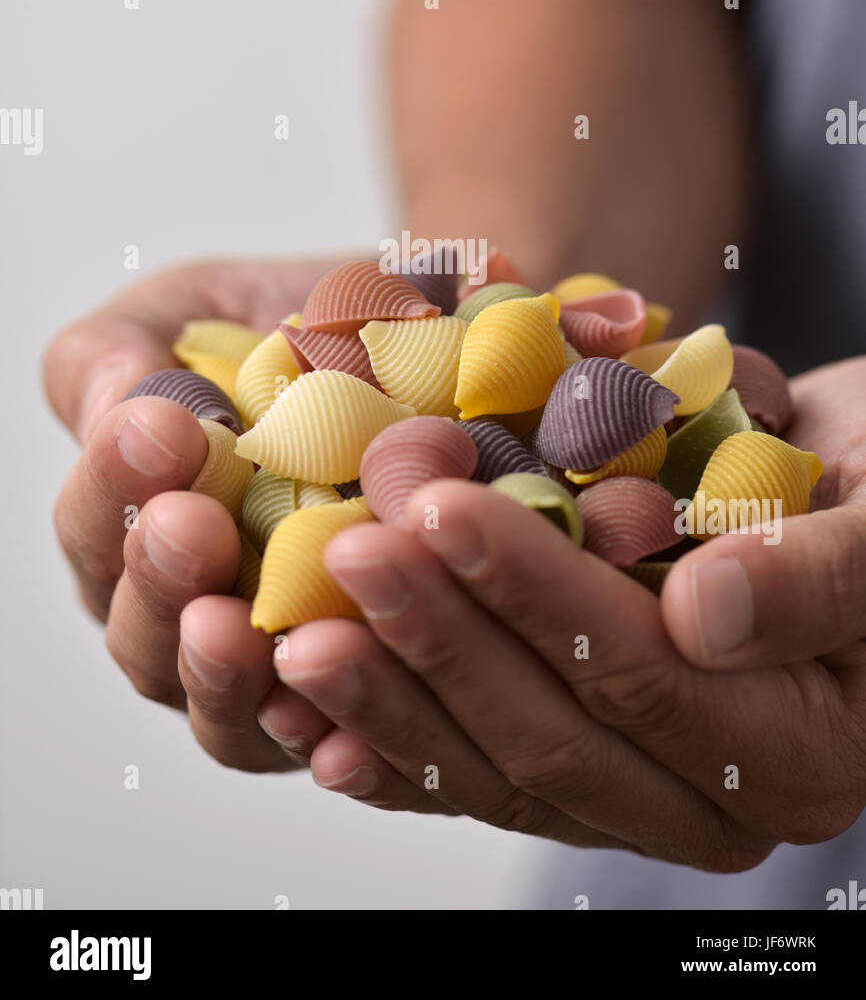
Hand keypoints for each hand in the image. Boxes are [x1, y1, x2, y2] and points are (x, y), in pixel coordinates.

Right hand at [44, 257, 343, 772]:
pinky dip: (326, 735)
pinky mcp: (354, 707)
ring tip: (235, 631)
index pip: (94, 522)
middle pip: (141, 632)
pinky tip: (332, 714)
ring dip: (218, 672)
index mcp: (134, 520)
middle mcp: (191, 610)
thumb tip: (112, 401)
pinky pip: (331, 743)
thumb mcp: (196, 312)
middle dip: (157, 578)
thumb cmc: (296, 334)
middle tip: (188, 526)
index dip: (112, 483)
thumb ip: (122, 349)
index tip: (157, 430)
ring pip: (219, 709)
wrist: (429, 357)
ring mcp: (269, 672)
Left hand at [270, 357, 865, 864]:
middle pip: (555, 731)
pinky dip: (395, 744)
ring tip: (299, 632)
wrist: (865, 493)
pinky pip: (481, 773)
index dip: (536, 595)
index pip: (642, 673)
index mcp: (795, 746)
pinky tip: (309, 717)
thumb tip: (701, 616)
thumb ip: (816, 577)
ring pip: (502, 767)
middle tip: (344, 555)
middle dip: (441, 641)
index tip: (441, 512)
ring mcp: (641, 790)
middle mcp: (714, 792)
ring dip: (395, 697)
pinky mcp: (586, 763)